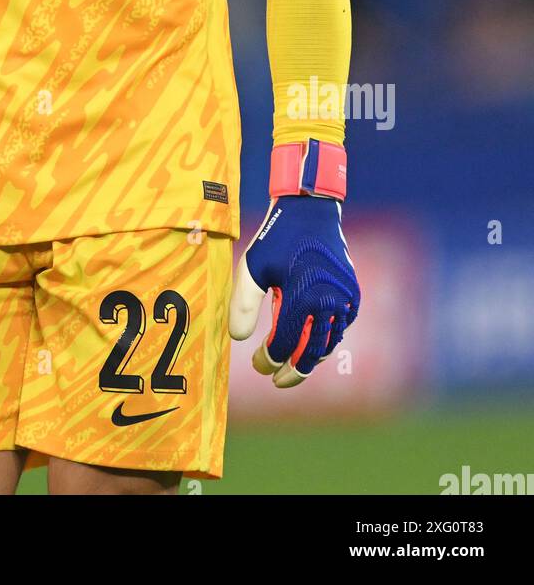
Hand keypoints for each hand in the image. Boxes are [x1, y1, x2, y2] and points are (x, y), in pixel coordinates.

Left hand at [229, 194, 358, 387]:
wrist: (310, 211)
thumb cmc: (277, 239)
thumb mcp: (252, 267)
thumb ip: (243, 304)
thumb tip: (238, 339)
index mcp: (303, 298)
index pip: (285, 345)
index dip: (270, 360)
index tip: (258, 365)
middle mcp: (329, 303)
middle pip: (311, 353)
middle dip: (293, 371)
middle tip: (277, 381)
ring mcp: (344, 300)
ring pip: (329, 343)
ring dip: (311, 358)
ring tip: (293, 364)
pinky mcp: (353, 294)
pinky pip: (341, 327)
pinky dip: (327, 339)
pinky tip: (311, 342)